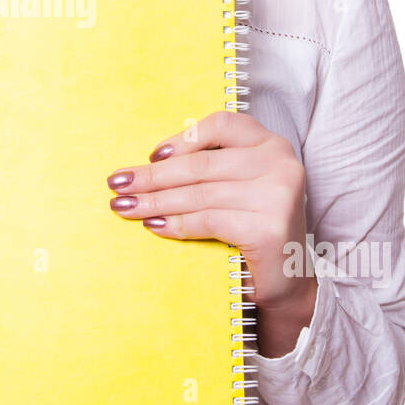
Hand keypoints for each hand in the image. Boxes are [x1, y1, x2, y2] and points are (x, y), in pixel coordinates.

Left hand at [106, 111, 315, 336]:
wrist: (287, 279)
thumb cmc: (253, 228)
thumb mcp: (237, 187)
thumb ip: (210, 168)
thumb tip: (148, 165)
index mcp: (271, 144)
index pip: (222, 125)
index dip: (182, 139)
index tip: (151, 156)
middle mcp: (280, 162)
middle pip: (202, 163)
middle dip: (153, 176)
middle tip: (117, 183)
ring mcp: (277, 194)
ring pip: (200, 193)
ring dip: (155, 202)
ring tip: (125, 207)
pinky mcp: (269, 227)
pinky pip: (209, 220)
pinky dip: (177, 224)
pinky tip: (154, 226)